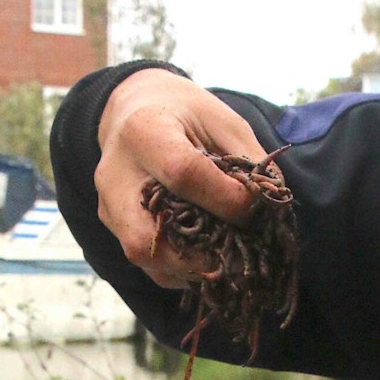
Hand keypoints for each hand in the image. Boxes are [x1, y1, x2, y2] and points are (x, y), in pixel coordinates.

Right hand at [95, 69, 267, 288]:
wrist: (135, 109)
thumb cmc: (185, 114)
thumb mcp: (221, 120)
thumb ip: (247, 160)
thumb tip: (270, 207)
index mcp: (144, 131)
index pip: (181, 173)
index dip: (223, 198)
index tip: (252, 207)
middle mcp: (115, 174)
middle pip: (145, 235)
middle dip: (198, 256)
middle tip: (238, 258)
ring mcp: (108, 205)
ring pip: (143, 256)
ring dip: (190, 269)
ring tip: (226, 261)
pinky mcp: (112, 224)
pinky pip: (147, 263)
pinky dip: (181, 270)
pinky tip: (207, 260)